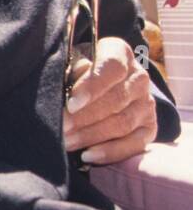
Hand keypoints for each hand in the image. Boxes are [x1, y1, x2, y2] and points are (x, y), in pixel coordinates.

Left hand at [63, 36, 156, 164]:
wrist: (104, 83)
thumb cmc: (78, 68)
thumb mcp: (71, 60)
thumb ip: (70, 70)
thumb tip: (63, 88)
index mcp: (120, 53)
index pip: (111, 68)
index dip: (91, 87)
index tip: (71, 103)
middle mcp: (139, 78)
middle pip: (115, 100)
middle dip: (84, 117)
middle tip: (60, 128)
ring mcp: (147, 104)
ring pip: (122, 123)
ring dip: (91, 135)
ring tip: (66, 142)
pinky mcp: (149, 128)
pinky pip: (134, 144)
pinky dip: (110, 151)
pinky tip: (88, 155)